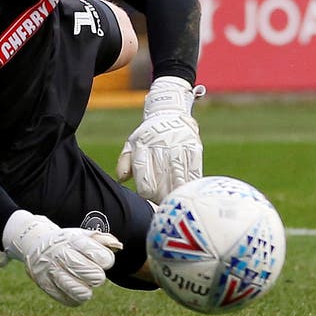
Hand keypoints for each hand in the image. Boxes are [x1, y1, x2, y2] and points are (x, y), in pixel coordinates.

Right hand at [0, 211, 121, 306]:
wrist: (34, 244)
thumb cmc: (67, 242)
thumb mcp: (82, 235)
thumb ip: (103, 240)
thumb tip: (118, 246)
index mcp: (74, 241)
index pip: (101, 257)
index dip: (106, 260)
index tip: (102, 259)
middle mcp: (61, 255)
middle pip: (94, 276)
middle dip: (98, 276)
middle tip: (93, 272)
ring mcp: (52, 272)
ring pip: (81, 292)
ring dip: (87, 289)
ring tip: (84, 282)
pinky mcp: (46, 286)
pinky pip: (69, 301)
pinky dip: (75, 297)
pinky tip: (72, 287)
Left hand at [116, 76, 203, 201]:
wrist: (170, 111)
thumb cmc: (148, 135)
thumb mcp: (132, 144)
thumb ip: (125, 161)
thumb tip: (121, 178)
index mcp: (142, 144)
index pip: (142, 171)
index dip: (146, 189)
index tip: (149, 198)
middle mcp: (159, 143)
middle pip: (161, 175)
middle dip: (162, 193)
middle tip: (163, 203)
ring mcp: (177, 143)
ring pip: (178, 172)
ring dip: (176, 189)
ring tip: (175, 200)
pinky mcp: (193, 144)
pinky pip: (193, 166)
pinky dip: (191, 180)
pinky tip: (189, 189)